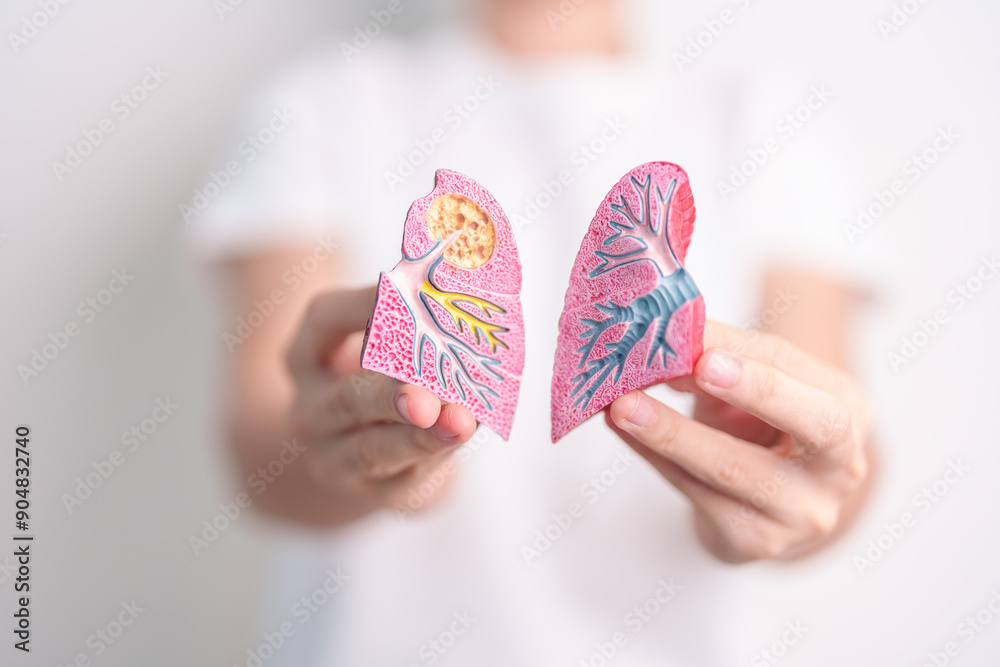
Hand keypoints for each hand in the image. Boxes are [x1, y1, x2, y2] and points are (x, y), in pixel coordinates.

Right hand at [285, 286, 477, 520]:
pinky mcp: (373, 491)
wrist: (352, 451)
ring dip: (421, 437)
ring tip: (460, 423)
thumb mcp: (374, 342)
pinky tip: (466, 436)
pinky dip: (440, 455)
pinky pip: (407, 478)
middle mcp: (311, 409)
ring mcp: (336, 457)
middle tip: (426, 395)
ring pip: (375, 450)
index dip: (365, 306)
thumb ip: (406, 322)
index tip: (410, 293)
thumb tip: (459, 297)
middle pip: (349, 399)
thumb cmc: (377, 376)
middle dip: (391, 395)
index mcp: (306, 355)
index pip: (326, 321)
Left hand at [607, 320, 873, 562]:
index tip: (704, 346)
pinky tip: (625, 432)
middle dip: (755, 391)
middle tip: (697, 368)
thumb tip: (672, 340)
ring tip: (623, 406)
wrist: (762, 504)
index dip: (751, 358)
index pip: (803, 373)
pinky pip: (697, 492)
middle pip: (814, 425)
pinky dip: (655, 457)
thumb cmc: (759, 430)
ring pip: (735, 469)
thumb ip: (719, 359)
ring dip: (672, 433)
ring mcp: (803, 511)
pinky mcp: (757, 540)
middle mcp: (841, 464)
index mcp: (849, 408)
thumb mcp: (749, 388)